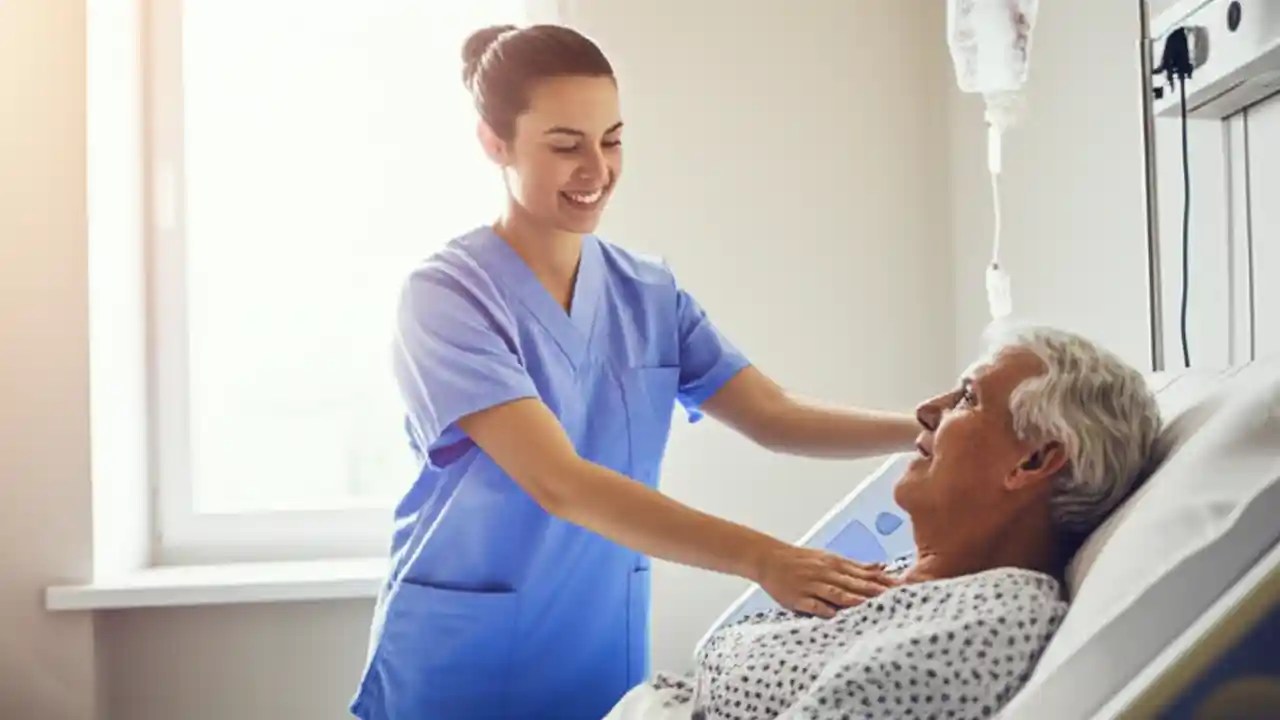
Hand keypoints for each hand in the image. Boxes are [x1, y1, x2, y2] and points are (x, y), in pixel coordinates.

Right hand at [755, 545, 896, 618]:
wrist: (770, 558)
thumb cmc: (802, 560)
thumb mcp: (829, 558)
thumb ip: (856, 566)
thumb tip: (882, 567)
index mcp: (835, 564)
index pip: (864, 574)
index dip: (883, 582)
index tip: (901, 588)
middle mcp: (826, 573)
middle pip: (854, 584)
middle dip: (874, 592)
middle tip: (894, 599)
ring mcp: (812, 585)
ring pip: (836, 593)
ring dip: (854, 600)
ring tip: (871, 607)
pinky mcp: (798, 598)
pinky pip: (813, 605)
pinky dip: (824, 609)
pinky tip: (835, 616)